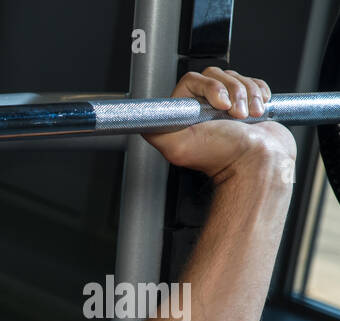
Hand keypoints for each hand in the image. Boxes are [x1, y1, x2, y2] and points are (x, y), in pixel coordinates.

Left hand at [143, 67, 295, 184]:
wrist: (259, 162)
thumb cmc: (225, 157)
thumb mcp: (180, 147)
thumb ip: (157, 131)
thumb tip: (144, 118)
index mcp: (184, 115)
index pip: (192, 80)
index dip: (210, 88)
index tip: (221, 106)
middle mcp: (202, 109)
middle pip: (216, 75)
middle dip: (233, 92)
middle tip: (237, 115)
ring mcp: (225, 104)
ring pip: (236, 78)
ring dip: (249, 95)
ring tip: (249, 116)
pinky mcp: (246, 102)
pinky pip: (253, 82)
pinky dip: (260, 94)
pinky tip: (258, 111)